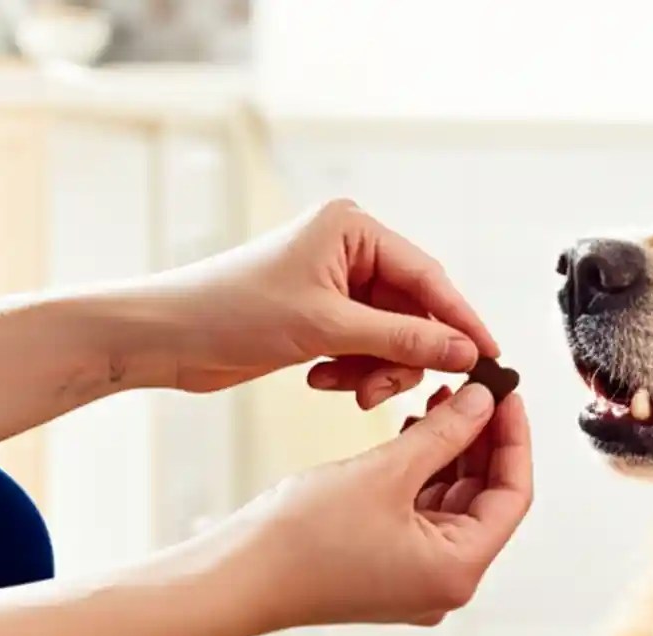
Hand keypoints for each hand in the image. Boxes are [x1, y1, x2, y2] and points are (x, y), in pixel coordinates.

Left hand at [147, 199, 498, 404]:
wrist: (165, 338)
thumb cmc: (230, 310)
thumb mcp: (327, 326)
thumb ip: (403, 338)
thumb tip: (463, 349)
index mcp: (353, 229)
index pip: (428, 276)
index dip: (460, 320)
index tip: (487, 356)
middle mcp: (350, 251)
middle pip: (413, 311)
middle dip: (402, 355)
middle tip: (387, 388)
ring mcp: (337, 285)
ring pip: (392, 337)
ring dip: (376, 369)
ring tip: (346, 388)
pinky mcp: (323, 317)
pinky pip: (365, 349)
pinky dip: (352, 371)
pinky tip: (321, 379)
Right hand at [225, 383, 531, 628]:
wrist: (235, 577)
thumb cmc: (301, 540)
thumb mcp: (386, 472)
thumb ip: (444, 434)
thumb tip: (483, 401)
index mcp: (457, 571)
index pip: (513, 495)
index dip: (514, 438)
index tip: (508, 394)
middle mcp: (444, 581)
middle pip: (485, 497)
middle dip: (481, 439)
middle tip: (476, 388)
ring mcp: (416, 576)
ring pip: (453, 500)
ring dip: (450, 450)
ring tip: (443, 398)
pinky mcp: (388, 564)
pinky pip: (422, 510)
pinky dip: (423, 470)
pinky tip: (414, 429)